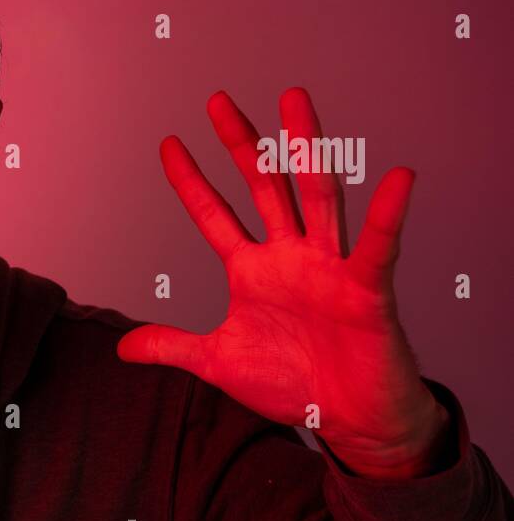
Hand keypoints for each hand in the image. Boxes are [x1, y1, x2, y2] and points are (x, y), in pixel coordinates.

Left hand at [117, 87, 447, 478]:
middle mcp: (290, 256)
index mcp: (253, 270)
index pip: (214, 214)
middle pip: (263, 186)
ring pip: (316, 196)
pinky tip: (397, 178)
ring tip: (294, 102)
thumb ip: (173, 347)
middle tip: (219, 101)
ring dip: (305, 149)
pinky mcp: (366, 290)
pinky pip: (376, 248)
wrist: (347, 419)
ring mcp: (328, 267)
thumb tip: (124, 348)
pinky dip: (388, 215)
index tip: (168, 144)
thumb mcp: (217, 363)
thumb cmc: (293, 383)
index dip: (190, 181)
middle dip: (243, 144)